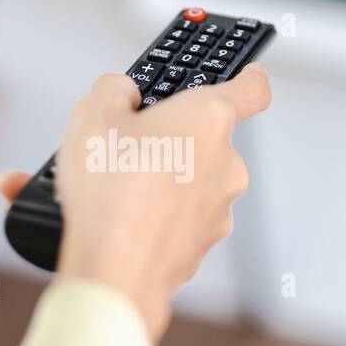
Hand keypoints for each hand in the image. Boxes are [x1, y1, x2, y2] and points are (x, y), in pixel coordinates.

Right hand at [0, 64, 271, 341]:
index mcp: (210, 119)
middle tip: (127, 144)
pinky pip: (176, 220)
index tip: (249, 73)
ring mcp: (218, 209)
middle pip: (204, 140)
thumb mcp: (93, 114)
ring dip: (157, 180)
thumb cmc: (111, 192)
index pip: (252, 88)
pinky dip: (151, 217)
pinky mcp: (202, 245)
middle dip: (170, 140)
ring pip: (188, 183)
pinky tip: (115, 219)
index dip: (249, 76)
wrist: (114, 271)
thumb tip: (122, 94)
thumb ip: (113, 89)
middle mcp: (226, 164)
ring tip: (109, 189)